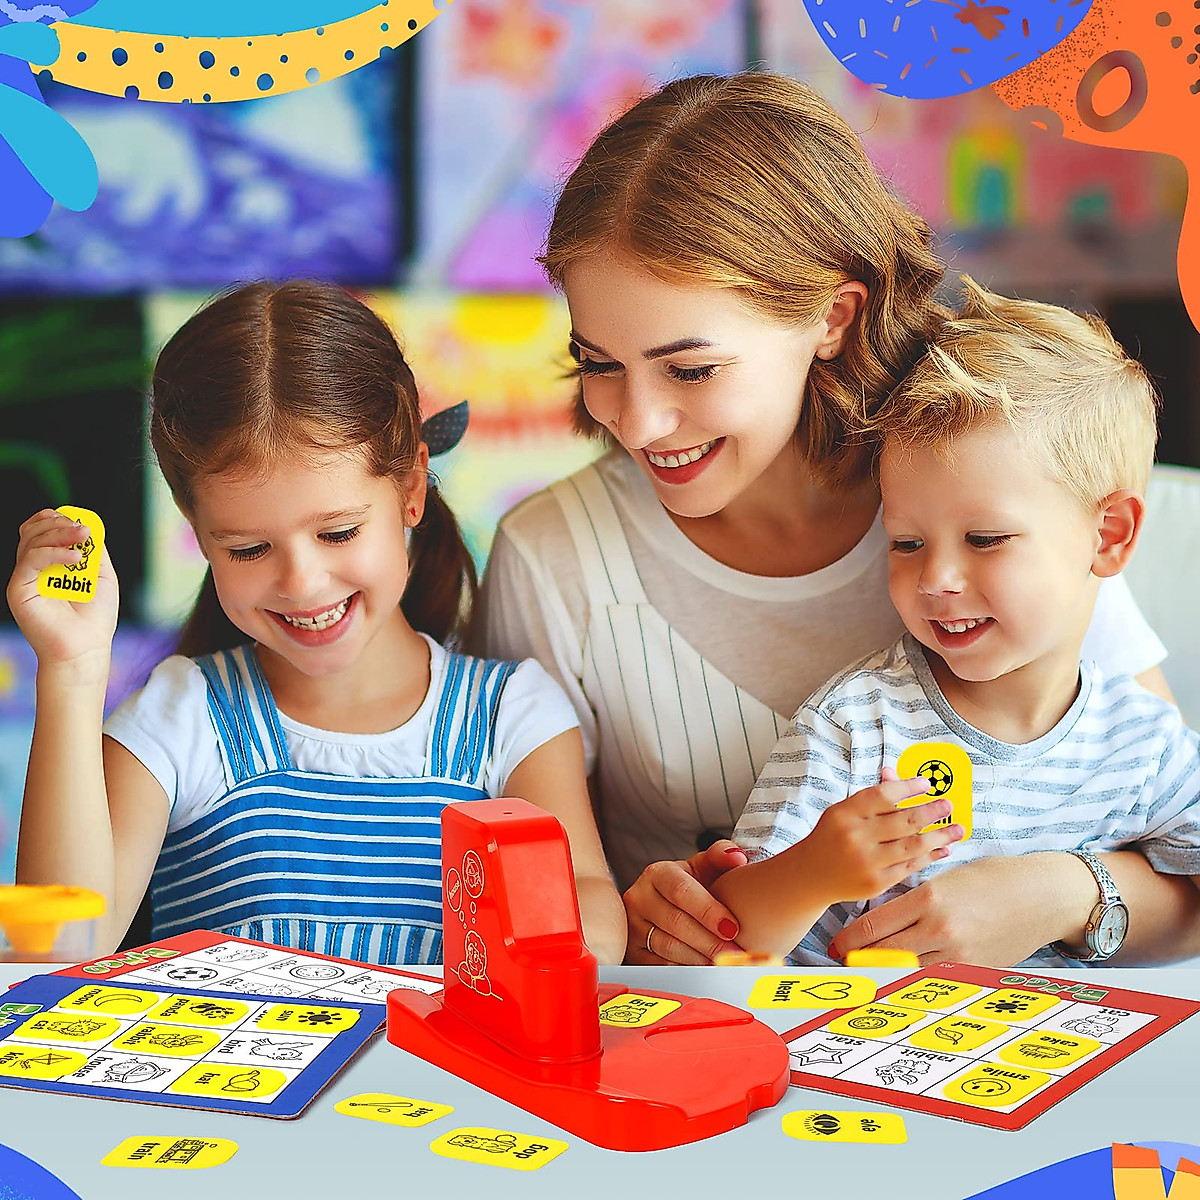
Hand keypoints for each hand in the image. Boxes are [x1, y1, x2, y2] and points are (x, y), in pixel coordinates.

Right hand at [6, 509, 118, 675]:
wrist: (86, 647)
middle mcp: (36, 568)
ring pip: (31, 541)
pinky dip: (53, 553)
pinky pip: (31, 560)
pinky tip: (75, 558)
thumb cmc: (96, 617)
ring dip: (58, 533)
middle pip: (34, 530)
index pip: (44, 529)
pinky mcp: (19, 588)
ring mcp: (26, 578)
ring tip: (82, 538)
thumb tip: (88, 525)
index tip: (83, 523)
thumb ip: (95, 551)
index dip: (58, 519)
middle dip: (58, 523)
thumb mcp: (103, 577)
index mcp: (53, 563)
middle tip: (82, 530)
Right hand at [623, 839, 748, 964]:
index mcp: (658, 873)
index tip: (732, 927)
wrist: (665, 903)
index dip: (708, 911)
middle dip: (710, 941)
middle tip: (734, 953)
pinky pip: (659, 965)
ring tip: (724, 963)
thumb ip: (721, 856)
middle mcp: (639, 898)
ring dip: (700, 958)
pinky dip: (685, 969)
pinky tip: (704, 969)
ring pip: (668, 947)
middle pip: (676, 922)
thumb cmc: (691, 886)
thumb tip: (737, 858)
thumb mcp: (703, 866)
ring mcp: (632, 926)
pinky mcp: (632, 951)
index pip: (682, 891)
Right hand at [804, 769, 962, 903]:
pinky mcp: (875, 883)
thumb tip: (896, 774)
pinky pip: (909, 867)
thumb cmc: (832, 837)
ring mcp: (866, 862)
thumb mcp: (844, 812)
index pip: (883, 795)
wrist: (810, 875)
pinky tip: (942, 849)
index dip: (908, 787)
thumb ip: (872, 797)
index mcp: (845, 813)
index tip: (927, 784)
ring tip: (957, 829)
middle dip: (932, 812)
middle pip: (903, 821)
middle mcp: (855, 837)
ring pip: (912, 846)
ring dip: (939, 836)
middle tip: (949, 805)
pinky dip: (929, 857)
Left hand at [829, 854, 1059, 966]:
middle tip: (842, 961)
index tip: (835, 945)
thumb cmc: (993, 878)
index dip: (847, 940)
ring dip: (884, 971)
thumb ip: (912, 899)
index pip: (872, 927)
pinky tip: (904, 975)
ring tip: (867, 970)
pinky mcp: (974, 971)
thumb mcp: (945, 878)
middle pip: (882, 954)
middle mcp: (939, 930)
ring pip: (906, 971)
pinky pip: (935, 978)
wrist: (1043, 896)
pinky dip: (916, 977)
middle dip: (858, 959)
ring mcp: (958, 955)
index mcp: (927, 899)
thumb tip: (879, 918)